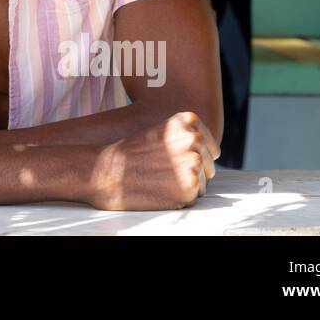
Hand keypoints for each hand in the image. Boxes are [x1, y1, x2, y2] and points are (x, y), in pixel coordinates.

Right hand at [87, 111, 218, 210]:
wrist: (107, 171)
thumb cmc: (130, 153)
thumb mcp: (160, 131)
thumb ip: (187, 136)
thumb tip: (213, 153)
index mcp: (188, 121)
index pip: (211, 149)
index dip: (193, 158)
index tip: (172, 159)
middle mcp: (195, 139)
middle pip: (209, 167)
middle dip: (190, 173)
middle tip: (161, 170)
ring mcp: (194, 163)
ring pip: (203, 184)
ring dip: (185, 186)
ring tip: (159, 178)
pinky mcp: (190, 186)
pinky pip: (194, 198)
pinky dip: (179, 198)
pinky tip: (160, 189)